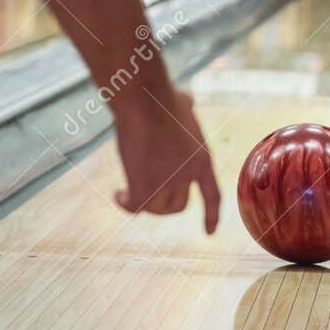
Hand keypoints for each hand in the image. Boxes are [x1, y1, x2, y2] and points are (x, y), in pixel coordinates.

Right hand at [111, 86, 220, 234]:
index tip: (210, 233)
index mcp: (202, 160)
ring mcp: (167, 183)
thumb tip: (187, 100)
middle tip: (144, 193)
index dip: (211, 216)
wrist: (145, 101)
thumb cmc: (162, 96)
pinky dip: (126, 203)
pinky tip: (117, 194)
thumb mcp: (184, 103)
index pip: (213, 196)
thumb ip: (188, 108)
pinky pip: (136, 207)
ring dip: (142, 203)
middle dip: (162, 205)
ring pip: (156, 209)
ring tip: (126, 193)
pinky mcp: (145, 186)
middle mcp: (188, 176)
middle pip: (178, 206)